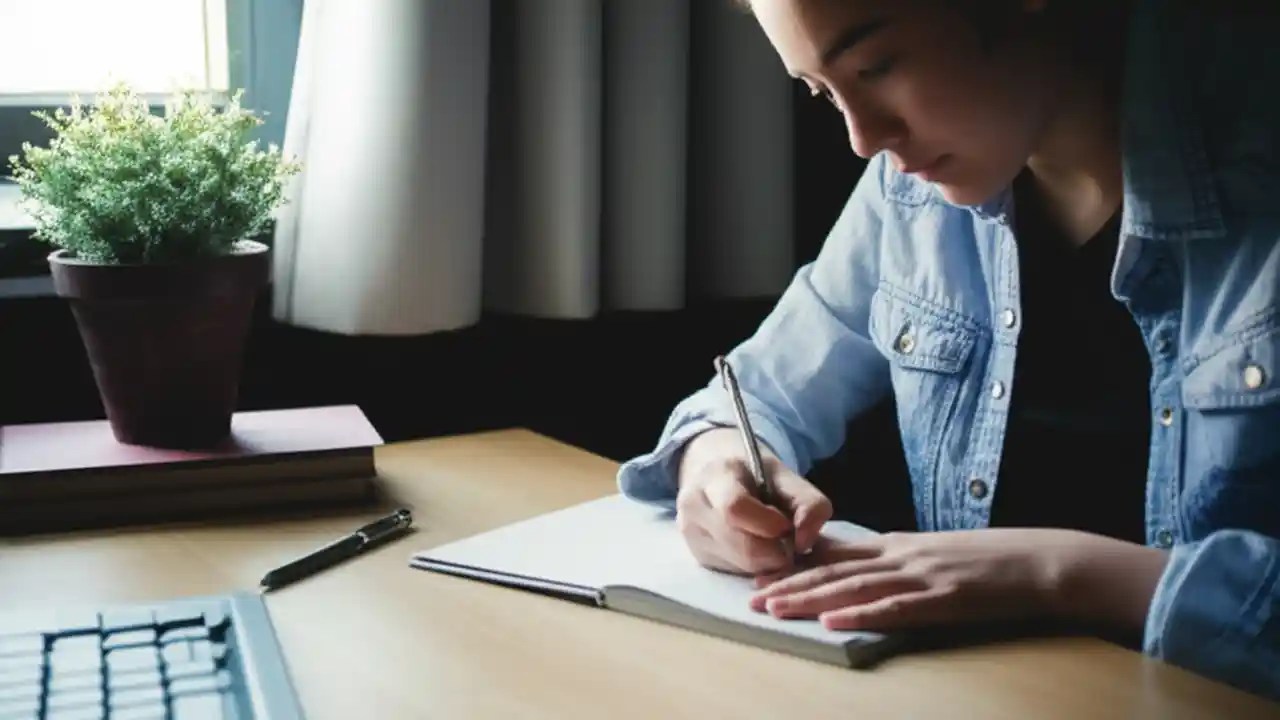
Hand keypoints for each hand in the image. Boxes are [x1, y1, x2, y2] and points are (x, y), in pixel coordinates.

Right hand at [675, 428, 832, 575]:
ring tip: (772, 541)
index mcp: (715, 476)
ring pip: (740, 565)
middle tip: (787, 540)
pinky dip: (754, 566)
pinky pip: (735, 572)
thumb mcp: (786, 476)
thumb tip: (805, 544)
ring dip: (767, 561)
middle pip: (741, 546)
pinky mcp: (698, 557)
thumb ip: (809, 503)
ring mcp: (691, 535)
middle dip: (775, 551)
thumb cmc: (754, 474)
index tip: (786, 524)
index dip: (768, 524)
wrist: (714, 474)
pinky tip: (756, 547)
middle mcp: (694, 507)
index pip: (735, 508)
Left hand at [750, 528, 1166, 632]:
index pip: (836, 551)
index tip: (761, 571)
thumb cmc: (990, 561)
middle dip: (789, 584)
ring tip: (775, 608)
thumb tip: (861, 571)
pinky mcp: (945, 599)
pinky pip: (896, 610)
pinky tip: (834, 622)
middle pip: (834, 569)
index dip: (795, 562)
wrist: (1043, 560)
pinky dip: (862, 616)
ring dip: (810, 599)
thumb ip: (897, 561)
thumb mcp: (935, 553)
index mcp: (899, 544)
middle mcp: (903, 555)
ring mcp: (922, 576)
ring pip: (854, 587)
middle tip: (751, 599)